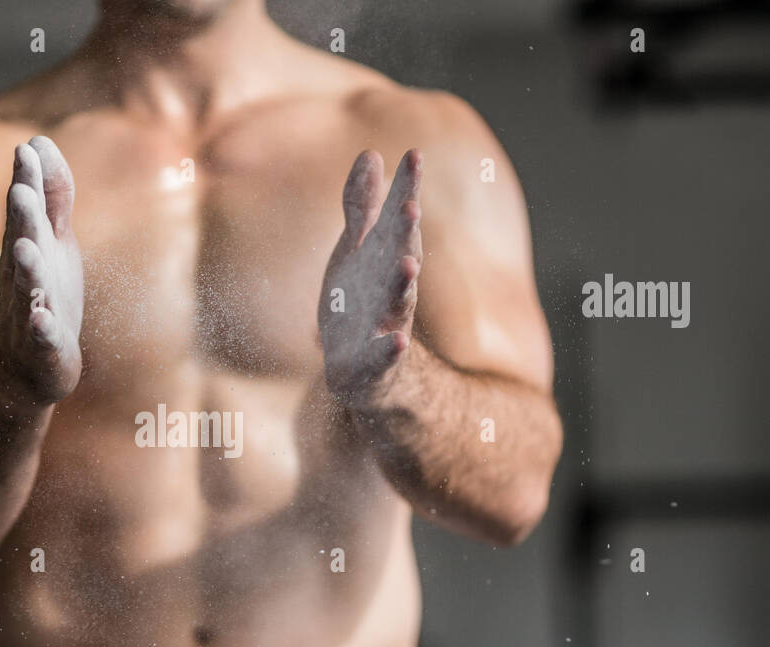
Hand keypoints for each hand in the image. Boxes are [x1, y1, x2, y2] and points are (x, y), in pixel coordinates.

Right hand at [0, 135, 84, 403]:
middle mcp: (22, 275)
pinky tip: (42, 321)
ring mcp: (29, 311)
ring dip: (27, 269)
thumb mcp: (54, 239)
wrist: (27, 364)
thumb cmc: (44, 291)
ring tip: (26, 249)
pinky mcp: (43, 348)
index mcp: (27, 246)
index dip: (27, 182)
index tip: (26, 149)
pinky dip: (41, 329)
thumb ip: (53, 195)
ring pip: (27, 289)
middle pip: (22, 243)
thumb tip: (40, 140)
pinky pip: (41, 338)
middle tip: (21, 191)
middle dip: (22, 219)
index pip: (26, 210)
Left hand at [319, 148, 422, 410]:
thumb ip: (362, 207)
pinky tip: (397, 341)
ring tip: (410, 265)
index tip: (413, 154)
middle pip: (400, 255)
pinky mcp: (375, 363)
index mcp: (386, 257)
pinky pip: (384, 357)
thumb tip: (371, 152)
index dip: (406, 187)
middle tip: (410, 203)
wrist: (362, 371)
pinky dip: (390, 349)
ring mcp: (385, 325)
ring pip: (398, 303)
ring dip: (403, 284)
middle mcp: (391, 287)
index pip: (398, 218)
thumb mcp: (356, 251)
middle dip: (405, 231)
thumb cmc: (359, 303)